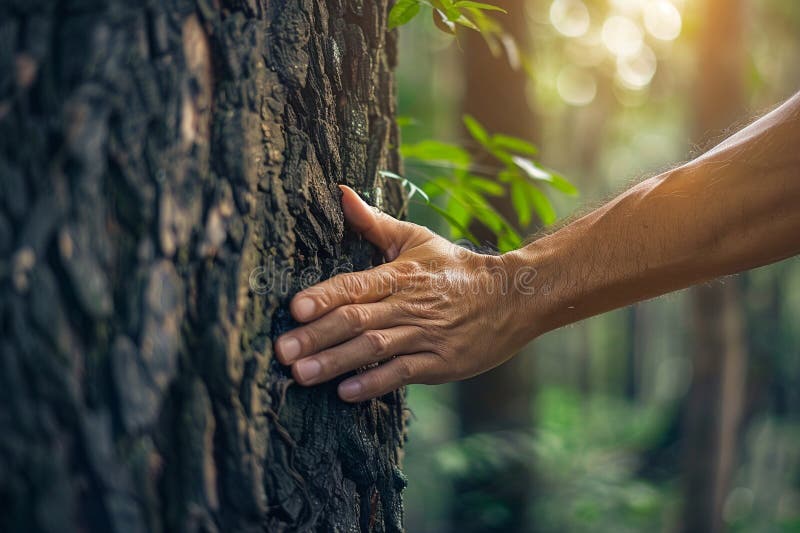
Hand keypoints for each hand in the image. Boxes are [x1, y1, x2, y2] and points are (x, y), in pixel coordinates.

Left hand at [274, 186, 533, 401]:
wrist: (513, 296)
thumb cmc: (456, 269)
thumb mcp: (417, 239)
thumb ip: (374, 222)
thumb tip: (340, 193)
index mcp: (401, 274)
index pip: (355, 285)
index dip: (324, 296)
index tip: (294, 309)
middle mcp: (410, 304)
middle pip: (358, 320)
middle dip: (317, 336)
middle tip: (282, 351)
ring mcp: (427, 335)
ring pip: (376, 348)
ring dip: (337, 362)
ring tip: (302, 374)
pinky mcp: (442, 363)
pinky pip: (404, 373)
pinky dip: (375, 382)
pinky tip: (347, 392)